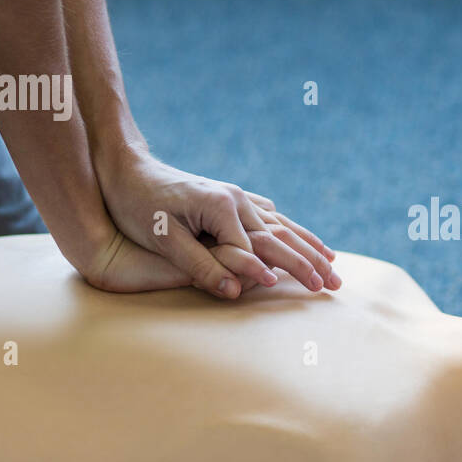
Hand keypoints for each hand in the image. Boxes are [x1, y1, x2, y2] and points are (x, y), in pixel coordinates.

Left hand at [94, 148, 339, 297]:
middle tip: (335, 284)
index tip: (309, 289)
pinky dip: (290, 229)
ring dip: (309, 245)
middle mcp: (237, 199)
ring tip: (334, 261)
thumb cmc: (140, 206)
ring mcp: (236, 196)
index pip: (257, 249)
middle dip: (311, 261)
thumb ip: (201, 266)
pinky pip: (269, 216)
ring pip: (282, 226)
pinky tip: (302, 236)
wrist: (126, 170)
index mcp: (223, 207)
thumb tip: (234, 291)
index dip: (280, 271)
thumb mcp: (164, 240)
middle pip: (282, 237)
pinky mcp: (230, 197)